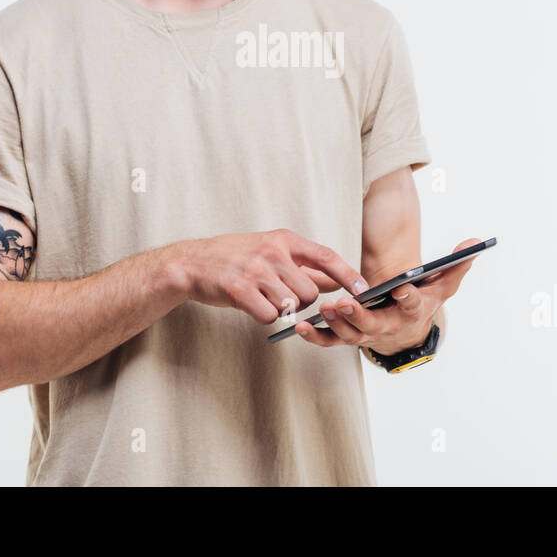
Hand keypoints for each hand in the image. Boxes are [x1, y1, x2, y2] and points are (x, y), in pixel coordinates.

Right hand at [175, 229, 368, 324]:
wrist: (193, 263)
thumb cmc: (235, 257)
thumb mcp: (271, 251)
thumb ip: (301, 265)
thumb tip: (333, 280)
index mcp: (284, 239)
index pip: (326, 256)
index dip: (347, 274)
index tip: (363, 289)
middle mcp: (272, 252)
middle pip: (310, 291)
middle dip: (302, 302)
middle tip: (282, 296)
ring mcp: (256, 270)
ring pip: (291, 305)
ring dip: (282, 309)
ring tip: (263, 297)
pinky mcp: (240, 290)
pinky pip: (269, 315)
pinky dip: (264, 316)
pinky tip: (251, 304)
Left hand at [295, 237, 480, 355]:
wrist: (406, 330)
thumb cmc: (423, 301)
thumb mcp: (443, 284)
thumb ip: (456, 264)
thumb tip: (475, 242)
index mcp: (412, 311)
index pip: (412, 304)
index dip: (408, 297)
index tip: (402, 288)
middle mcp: (388, 326)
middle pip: (373, 325)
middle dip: (359, 315)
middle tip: (345, 303)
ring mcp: (365, 334)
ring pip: (349, 334)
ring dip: (335, 323)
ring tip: (324, 308)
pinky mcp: (347, 337)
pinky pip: (329, 340)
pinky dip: (315, 336)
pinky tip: (300, 327)